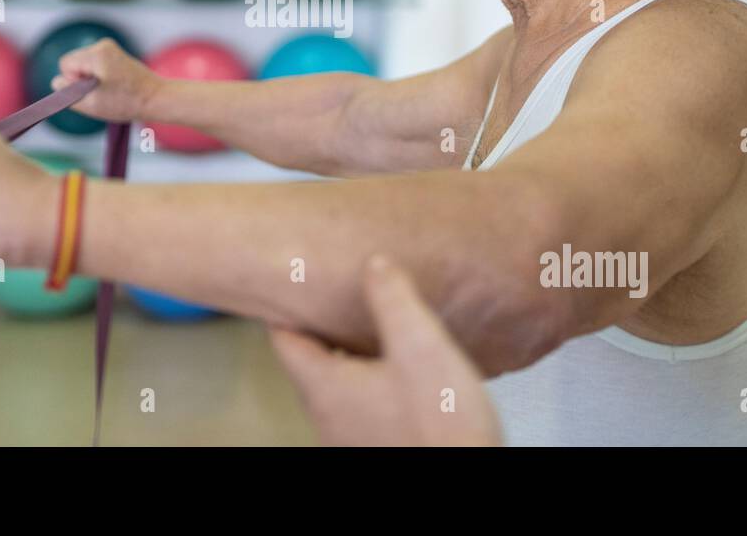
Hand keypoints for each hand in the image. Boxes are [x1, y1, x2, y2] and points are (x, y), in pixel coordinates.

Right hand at [51, 37, 159, 122]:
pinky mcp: (115, 54)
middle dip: (81, 80)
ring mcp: (110, 48)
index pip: (65, 64)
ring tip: (110, 90)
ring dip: (91, 79)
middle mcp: (103, 45)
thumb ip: (67, 93)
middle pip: (74, 62)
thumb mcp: (90, 103)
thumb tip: (57, 82)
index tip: (92, 91)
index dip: (73, 82)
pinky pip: (94, 65)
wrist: (155, 98)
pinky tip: (114, 86)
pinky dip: (99, 76)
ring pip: (83, 64)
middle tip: (102, 93)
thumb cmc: (126, 102)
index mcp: (97, 53)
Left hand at [270, 255, 501, 445]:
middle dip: (321, 328)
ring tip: (372, 330)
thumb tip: (375, 266)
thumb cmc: (440, 430)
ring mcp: (350, 439)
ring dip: (348, 358)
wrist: (463, 480)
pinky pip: (362, 408)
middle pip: (308, 363)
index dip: (284, 307)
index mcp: (325, 387)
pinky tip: (400, 375)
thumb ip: (392, 299)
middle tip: (334, 298)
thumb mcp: (419, 346)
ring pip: (336, 387)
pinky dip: (370, 383)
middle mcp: (328, 418)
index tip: (289, 283)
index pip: (282, 338)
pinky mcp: (376, 448)